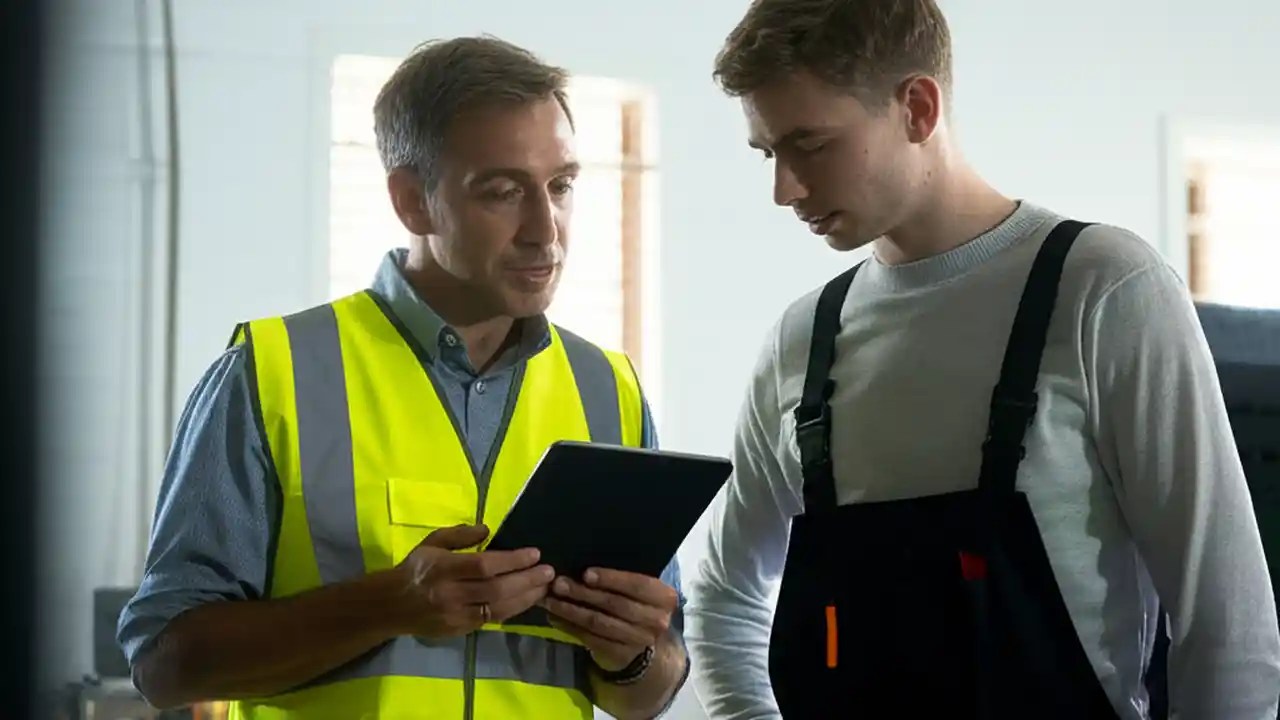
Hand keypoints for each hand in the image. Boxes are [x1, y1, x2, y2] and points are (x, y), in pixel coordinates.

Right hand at [390, 524, 554, 638]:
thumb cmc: (416, 569)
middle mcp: (450, 594)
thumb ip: (459, 535)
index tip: (535, 553)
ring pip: (498, 609)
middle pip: (496, 589)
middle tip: (549, 572)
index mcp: (443, 568)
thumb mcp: (432, 543)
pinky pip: (491, 620)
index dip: (512, 560)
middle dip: (527, 580)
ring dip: (526, 598)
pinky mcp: (459, 630)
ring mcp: (455, 616)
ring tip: (546, 587)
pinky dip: (512, 610)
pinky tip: (527, 600)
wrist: (391, 606)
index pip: (484, 565)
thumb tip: (488, 529)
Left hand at [543, 568, 677, 671]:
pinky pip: (590, 639)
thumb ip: (623, 577)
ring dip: (570, 610)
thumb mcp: (641, 589)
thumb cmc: (639, 604)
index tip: (586, 573)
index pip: (638, 585)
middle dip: (583, 593)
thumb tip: (584, 559)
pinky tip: (554, 616)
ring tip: (549, 599)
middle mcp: (656, 621)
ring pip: (598, 622)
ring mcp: (639, 641)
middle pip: (615, 604)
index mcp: (664, 598)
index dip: (612, 579)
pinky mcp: (620, 656)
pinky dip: (569, 626)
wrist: (646, 644)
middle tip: (558, 583)